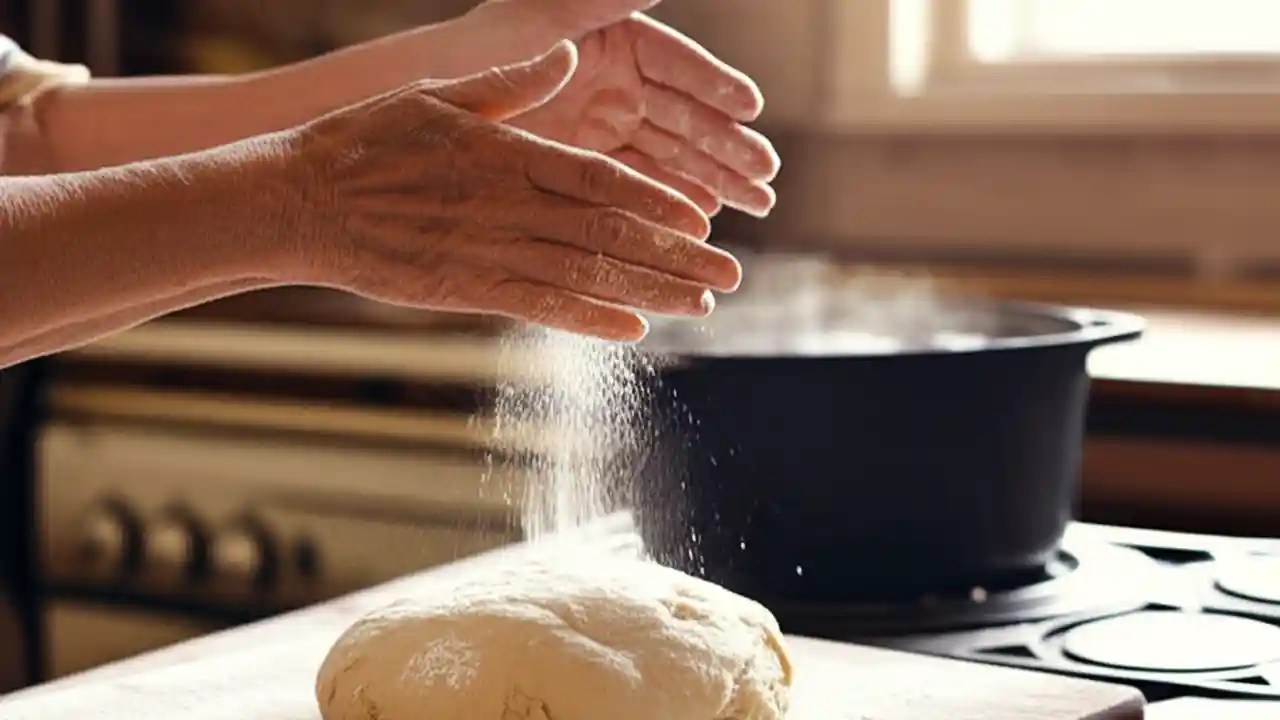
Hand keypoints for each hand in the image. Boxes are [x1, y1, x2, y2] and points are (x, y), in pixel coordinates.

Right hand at [279, 43, 740, 341]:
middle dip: (675, 257)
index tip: (702, 218)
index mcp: (508, 154)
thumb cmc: (365, 141)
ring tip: (700, 305)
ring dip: (649, 292)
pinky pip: (539, 308)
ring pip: (586, 276)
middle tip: (729, 275)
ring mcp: (489, 254)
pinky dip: (590, 320)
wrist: (299, 201)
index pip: (601, 180)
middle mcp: (508, 208)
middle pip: (609, 234)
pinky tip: (633, 329)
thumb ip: (511, 81)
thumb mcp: (437, 92)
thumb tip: (569, 53)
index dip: (658, 201)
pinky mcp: (467, 291)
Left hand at [459, 0, 779, 217]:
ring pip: (672, 157)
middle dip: (730, 147)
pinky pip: (639, 188)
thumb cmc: (484, 47)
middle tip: (767, 174)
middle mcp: (621, 85)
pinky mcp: (590, 170)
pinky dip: (671, 204)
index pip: (679, 65)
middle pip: (687, 118)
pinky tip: (704, 221)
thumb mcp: (546, 15)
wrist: (429, 99)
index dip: (716, 86)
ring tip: (755, 204)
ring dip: (715, 180)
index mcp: (618, 43)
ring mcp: (608, 129)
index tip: (750, 106)